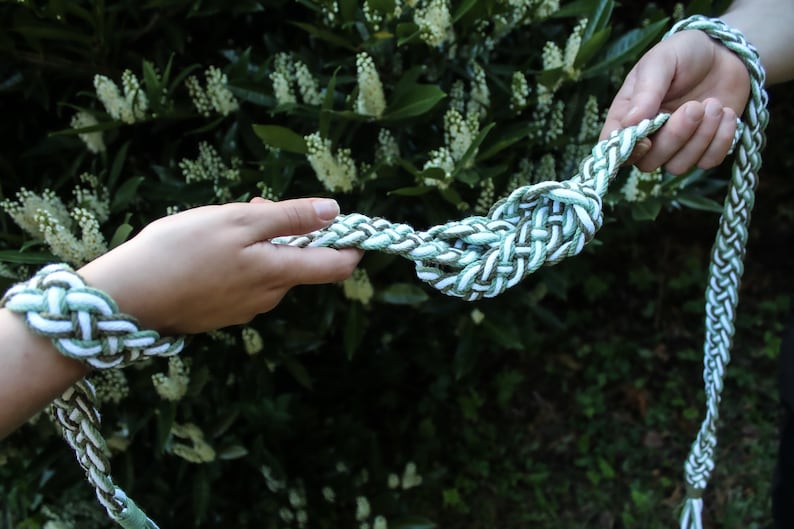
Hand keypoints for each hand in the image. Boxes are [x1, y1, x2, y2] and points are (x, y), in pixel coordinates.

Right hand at [78, 197, 361, 334]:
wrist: (128, 297)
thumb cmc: (182, 250)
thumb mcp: (239, 221)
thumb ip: (289, 218)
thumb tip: (334, 212)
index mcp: (279, 274)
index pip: (336, 267)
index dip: (350, 246)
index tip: (349, 227)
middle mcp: (268, 298)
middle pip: (297, 264)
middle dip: (288, 234)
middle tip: (254, 207)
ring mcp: (243, 310)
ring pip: (268, 272)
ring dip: (260, 246)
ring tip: (221, 226)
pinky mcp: (220, 314)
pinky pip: (244, 284)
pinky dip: (239, 264)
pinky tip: (206, 251)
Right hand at [599, 30, 750, 174]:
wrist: (726, 53)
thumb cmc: (685, 53)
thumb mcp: (662, 61)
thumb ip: (646, 90)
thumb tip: (630, 122)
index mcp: (627, 115)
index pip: (614, 147)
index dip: (627, 152)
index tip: (647, 139)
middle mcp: (648, 136)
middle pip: (648, 162)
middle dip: (674, 138)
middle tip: (695, 106)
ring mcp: (676, 146)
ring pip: (678, 167)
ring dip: (701, 138)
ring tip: (714, 105)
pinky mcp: (704, 149)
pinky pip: (708, 162)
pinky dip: (721, 140)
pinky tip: (727, 114)